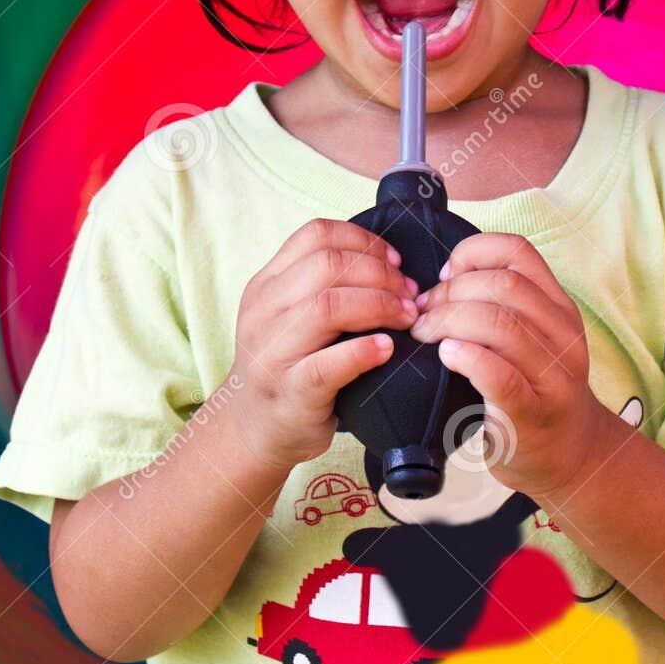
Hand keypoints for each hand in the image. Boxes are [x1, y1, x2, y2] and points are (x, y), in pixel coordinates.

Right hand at [227, 218, 418, 472]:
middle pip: (327, 265)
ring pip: (326, 306)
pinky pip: (328, 364)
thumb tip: (390, 263)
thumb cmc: (289, 366)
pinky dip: (364, 351)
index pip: (315, 235)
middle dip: (379, 274)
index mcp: (267, 284)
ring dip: (378, 305)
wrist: (254, 428)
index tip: (394, 260)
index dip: (363, 241)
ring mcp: (273, 352)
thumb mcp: (289, 315)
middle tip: (409, 293)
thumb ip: (321, 286)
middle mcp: (263, 311)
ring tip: (406, 317)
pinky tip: (387, 349)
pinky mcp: (290, 391)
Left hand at [409, 230, 605, 499]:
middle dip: (451, 293)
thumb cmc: (534, 390)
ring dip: (448, 322)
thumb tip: (440, 280)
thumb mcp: (533, 338)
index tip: (445, 277)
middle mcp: (563, 335)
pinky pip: (498, 375)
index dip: (471, 253)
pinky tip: (446, 356)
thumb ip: (502, 306)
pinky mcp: (532, 414)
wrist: (571, 456)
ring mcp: (553, 376)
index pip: (517, 251)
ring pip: (500, 324)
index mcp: (559, 307)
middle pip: (503, 286)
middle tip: (422, 314)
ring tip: (425, 335)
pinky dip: (466, 357)